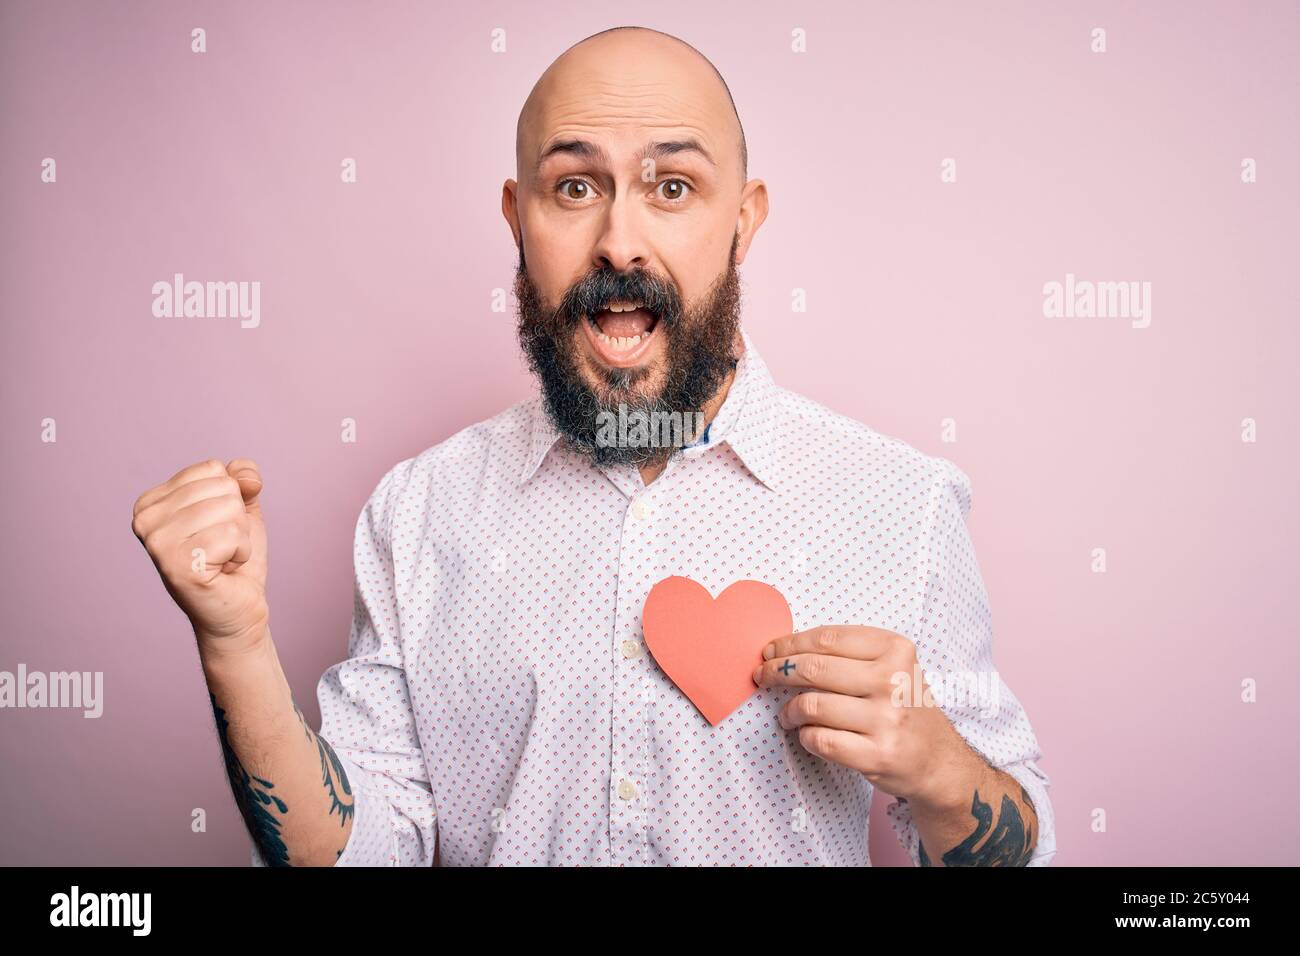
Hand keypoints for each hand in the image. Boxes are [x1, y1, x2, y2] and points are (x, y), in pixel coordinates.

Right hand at [132, 458, 268, 647]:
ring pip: (230, 508)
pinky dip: (241, 554)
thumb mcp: (241, 507)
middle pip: (223, 487)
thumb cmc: (233, 558)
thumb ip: (243, 478)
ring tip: (221, 558)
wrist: (237, 610)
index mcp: (150, 502)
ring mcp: (158, 544)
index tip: (215, 528)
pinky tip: (223, 571)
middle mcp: (145, 520)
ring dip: (240, 538)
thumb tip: (247, 476)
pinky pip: (234, 535)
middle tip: (221, 548)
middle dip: (237, 519)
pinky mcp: (178, 566)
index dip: (230, 498)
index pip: (212, 468)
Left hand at [754, 625, 981, 806]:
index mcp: (895, 650)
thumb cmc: (904, 708)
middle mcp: (893, 681)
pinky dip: (805, 736)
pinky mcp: (877, 754)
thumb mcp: (891, 667)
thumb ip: (849, 655)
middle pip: (814, 669)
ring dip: (789, 711)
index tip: (770, 650)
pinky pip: (820, 739)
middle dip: (778, 671)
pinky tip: (807, 734)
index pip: (828, 639)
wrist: (937, 760)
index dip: (790, 643)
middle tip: (763, 676)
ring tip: (788, 714)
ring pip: (812, 706)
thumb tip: (787, 648)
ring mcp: (886, 719)